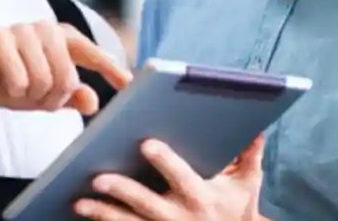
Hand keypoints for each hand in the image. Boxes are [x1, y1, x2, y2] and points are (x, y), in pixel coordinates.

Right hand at [0, 21, 131, 114]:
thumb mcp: (43, 94)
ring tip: (19, 90)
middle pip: (68, 76)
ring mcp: (22, 29)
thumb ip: (70, 96)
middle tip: (37, 100)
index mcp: (60, 38)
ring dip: (32, 96)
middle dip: (53, 98)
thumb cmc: (6, 80)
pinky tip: (4, 83)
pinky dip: (14, 89)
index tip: (128, 83)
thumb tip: (94, 101)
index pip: (91, 53)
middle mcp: (45, 28)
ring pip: (45, 79)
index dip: (110, 68)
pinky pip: (20, 78)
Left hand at [74, 135, 266, 219]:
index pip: (181, 177)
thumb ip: (249, 154)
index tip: (145, 144)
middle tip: (98, 177)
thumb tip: (256, 125)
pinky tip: (86, 216)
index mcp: (202, 197)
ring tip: (81, 202)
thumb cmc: (236, 210)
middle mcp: (181, 217)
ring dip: (104, 214)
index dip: (165, 161)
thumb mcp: (248, 184)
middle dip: (123, 191)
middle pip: (147, 204)